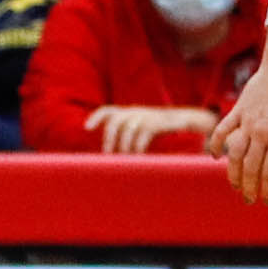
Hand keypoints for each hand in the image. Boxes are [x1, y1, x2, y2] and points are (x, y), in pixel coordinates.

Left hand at [84, 104, 214, 153]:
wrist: (180, 119)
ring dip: (124, 146)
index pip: (107, 110)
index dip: (96, 117)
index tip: (86, 128)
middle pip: (115, 121)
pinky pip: (142, 136)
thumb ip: (124, 132)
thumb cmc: (155, 127)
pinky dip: (138, 148)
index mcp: (127, 111)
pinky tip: (138, 157)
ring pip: (127, 130)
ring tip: (123, 158)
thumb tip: (108, 150)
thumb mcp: (138, 124)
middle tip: (107, 154)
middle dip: (109, 138)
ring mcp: (145, 116)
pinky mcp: (155, 123)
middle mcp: (134, 111)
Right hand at [208, 59, 267, 202]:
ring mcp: (247, 122)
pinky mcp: (237, 111)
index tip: (267, 200)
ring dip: (233, 173)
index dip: (267, 189)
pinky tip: (216, 157)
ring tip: (236, 185)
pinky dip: (216, 144)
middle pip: (251, 168)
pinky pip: (222, 130)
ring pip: (235, 154)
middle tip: (250, 199)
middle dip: (250, 187)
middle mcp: (261, 132)